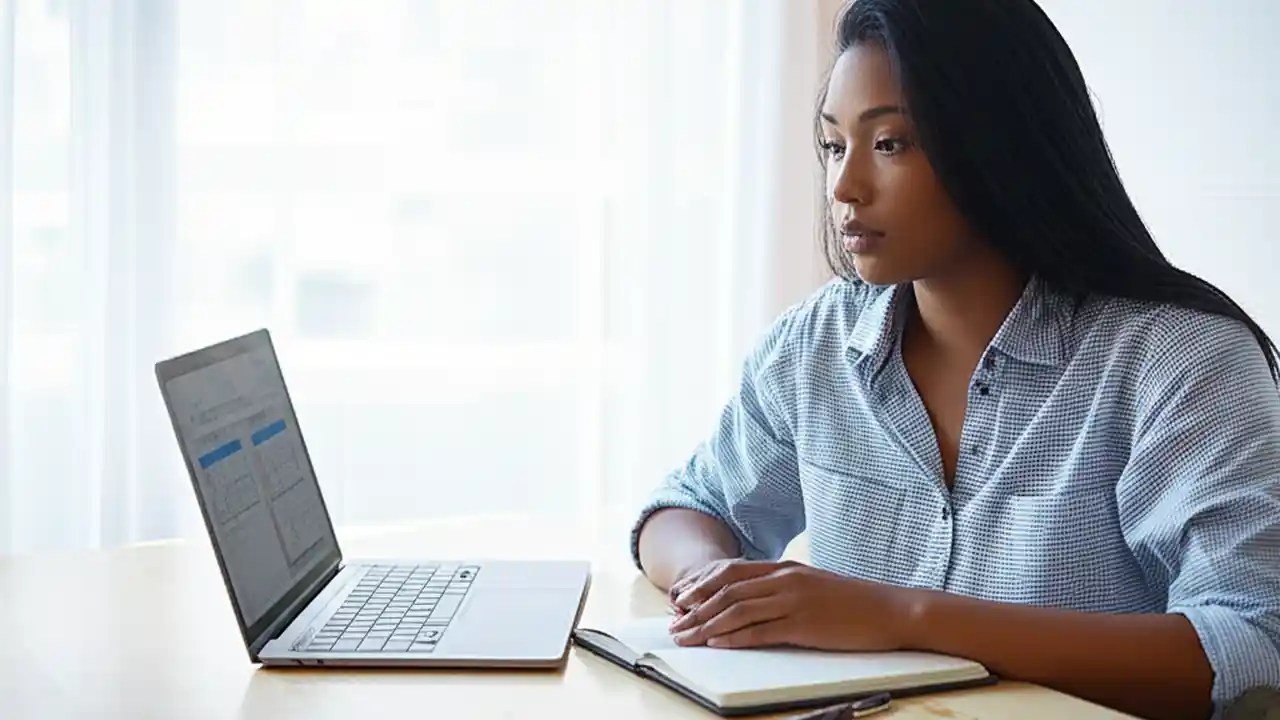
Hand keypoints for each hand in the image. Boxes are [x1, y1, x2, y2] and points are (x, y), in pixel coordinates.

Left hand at [667, 559, 917, 650]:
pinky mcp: (803, 624)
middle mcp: (784, 580)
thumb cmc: (852, 602)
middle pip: (727, 592)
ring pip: (738, 611)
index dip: (702, 586)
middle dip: (696, 609)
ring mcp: (793, 601)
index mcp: (784, 568)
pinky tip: (718, 644)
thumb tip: (752, 600)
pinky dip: (734, 638)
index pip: (731, 573)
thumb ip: (782, 587)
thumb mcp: (812, 585)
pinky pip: (761, 631)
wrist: (889, 610)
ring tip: (687, 638)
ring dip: (706, 626)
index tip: (681, 601)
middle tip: (675, 624)